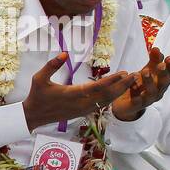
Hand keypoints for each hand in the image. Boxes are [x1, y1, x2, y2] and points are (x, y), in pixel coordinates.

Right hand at [22, 53, 137, 130]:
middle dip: (123, 85)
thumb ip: (51, 65)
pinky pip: (101, 105)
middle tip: (136, 75)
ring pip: (106, 101)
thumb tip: (64, 53)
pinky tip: (120, 91)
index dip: (112, 80)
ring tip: (132, 81)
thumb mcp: (39, 78)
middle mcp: (80, 104)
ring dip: (120, 91)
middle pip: (107, 95)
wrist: (33, 116)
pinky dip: (112, 98)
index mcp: (71, 94)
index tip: (124, 72)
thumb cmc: (36, 96)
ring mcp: (82, 110)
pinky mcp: (83, 113)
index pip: (97, 87)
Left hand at [110, 47, 169, 120]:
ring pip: (152, 92)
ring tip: (144, 71)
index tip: (169, 57)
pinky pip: (137, 100)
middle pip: (165, 83)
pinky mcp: (137, 105)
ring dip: (149, 81)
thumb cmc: (141, 84)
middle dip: (163, 73)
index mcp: (163, 81)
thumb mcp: (148, 70)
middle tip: (160, 65)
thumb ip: (153, 60)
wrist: (126, 102)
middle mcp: (158, 91)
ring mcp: (149, 99)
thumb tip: (156, 48)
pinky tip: (132, 85)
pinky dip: (135, 93)